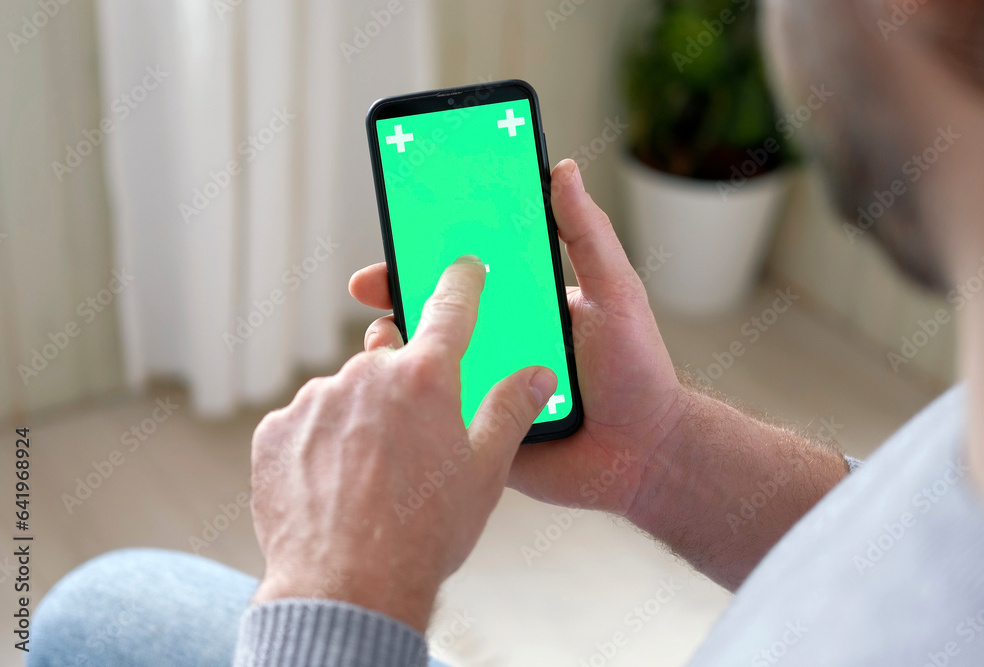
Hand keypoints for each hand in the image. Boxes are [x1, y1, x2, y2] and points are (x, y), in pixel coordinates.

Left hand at [250, 257, 556, 632]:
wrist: (346, 588)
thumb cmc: (423, 534)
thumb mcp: (484, 473)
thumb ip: (511, 411)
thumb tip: (537, 375)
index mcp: (426, 377)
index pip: (450, 307)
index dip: (460, 283)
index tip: (462, 267)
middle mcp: (366, 374)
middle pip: (389, 356)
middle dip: (403, 385)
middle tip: (412, 439)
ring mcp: (315, 400)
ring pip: (345, 393)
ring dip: (358, 419)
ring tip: (370, 477)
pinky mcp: (276, 430)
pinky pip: (305, 423)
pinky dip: (319, 444)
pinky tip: (334, 486)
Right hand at [349, 159, 683, 518]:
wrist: (648, 456)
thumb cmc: (638, 372)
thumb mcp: (616, 292)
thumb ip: (587, 235)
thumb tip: (565, 169)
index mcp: (525, 305)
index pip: (470, 269)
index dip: (434, 248)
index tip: (403, 224)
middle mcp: (500, 341)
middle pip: (438, 312)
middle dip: (396, 292)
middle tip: (368, 282)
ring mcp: (487, 386)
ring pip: (430, 361)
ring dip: (398, 346)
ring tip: (381, 335)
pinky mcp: (482, 430)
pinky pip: (440, 414)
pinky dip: (415, 401)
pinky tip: (397, 391)